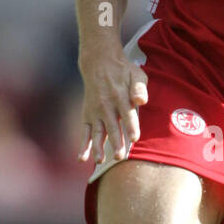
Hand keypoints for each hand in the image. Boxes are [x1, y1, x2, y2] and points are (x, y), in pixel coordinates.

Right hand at [78, 47, 147, 165]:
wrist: (99, 63)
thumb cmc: (123, 72)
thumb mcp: (136, 74)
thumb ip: (140, 88)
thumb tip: (141, 100)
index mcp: (121, 96)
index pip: (128, 114)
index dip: (131, 126)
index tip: (134, 138)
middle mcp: (107, 105)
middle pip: (112, 126)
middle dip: (116, 142)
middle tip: (119, 157)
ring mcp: (95, 111)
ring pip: (98, 131)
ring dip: (98, 146)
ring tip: (100, 161)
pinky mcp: (88, 115)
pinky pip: (85, 132)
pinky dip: (83, 145)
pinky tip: (82, 158)